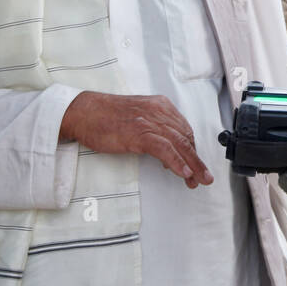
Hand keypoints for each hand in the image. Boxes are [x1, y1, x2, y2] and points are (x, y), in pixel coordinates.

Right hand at [58, 91, 212, 188]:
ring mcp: (149, 121)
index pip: (184, 129)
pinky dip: (176, 162)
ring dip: (191, 165)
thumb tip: (167, 149)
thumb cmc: (104, 116)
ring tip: (198, 179)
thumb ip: (153, 128)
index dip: (192, 150)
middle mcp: (158, 111)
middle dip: (195, 160)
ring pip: (179, 144)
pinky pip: (164, 149)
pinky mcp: (139, 133)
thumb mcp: (136, 116)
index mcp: (160, 105)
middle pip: (186, 137)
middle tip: (203, 177)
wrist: (83, 111)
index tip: (195, 164)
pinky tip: (183, 173)